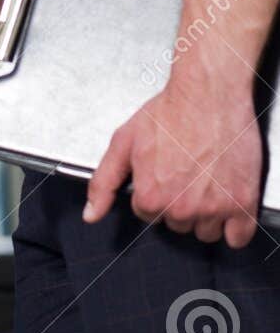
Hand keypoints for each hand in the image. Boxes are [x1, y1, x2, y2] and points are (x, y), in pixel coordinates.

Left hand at [84, 79, 261, 247]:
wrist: (208, 93)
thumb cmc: (168, 112)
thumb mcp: (124, 141)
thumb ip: (104, 182)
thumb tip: (90, 216)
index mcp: (150, 197)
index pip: (149, 214)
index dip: (155, 191)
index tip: (165, 171)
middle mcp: (181, 209)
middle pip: (178, 225)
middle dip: (180, 203)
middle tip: (187, 171)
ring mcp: (213, 209)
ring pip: (207, 232)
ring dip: (207, 214)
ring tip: (207, 180)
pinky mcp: (242, 205)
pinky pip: (238, 239)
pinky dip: (235, 225)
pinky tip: (227, 199)